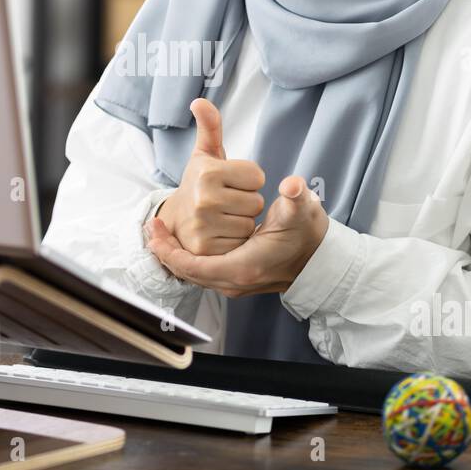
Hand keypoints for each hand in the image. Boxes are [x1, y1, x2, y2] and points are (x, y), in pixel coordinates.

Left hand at [146, 174, 328, 297]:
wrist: (321, 259)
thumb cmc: (309, 234)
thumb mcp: (303, 211)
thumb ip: (295, 197)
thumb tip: (292, 185)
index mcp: (244, 266)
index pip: (193, 267)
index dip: (169, 250)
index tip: (154, 228)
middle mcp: (235, 281)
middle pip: (187, 272)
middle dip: (165, 251)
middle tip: (149, 227)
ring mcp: (235, 284)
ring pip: (193, 275)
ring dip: (174, 256)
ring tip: (157, 232)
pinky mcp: (236, 280)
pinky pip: (202, 274)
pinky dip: (186, 260)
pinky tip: (177, 242)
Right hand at [152, 98, 265, 255]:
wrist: (176, 220)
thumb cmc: (199, 183)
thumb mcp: (205, 154)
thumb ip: (209, 126)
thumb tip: (199, 101)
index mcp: (208, 172)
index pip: (258, 176)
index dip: (248, 179)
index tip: (231, 181)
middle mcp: (204, 198)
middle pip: (257, 202)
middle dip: (247, 201)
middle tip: (227, 200)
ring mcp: (204, 225)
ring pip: (250, 224)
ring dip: (242, 221)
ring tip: (224, 216)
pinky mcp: (207, 249)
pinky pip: (241, 242)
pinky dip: (235, 239)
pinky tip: (221, 233)